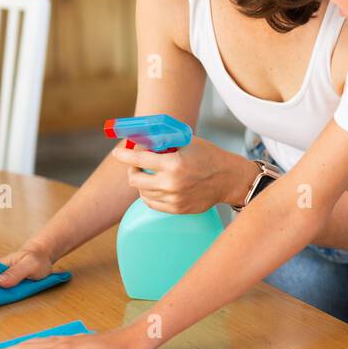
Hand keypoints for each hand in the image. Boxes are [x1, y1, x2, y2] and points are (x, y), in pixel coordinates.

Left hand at [112, 135, 253, 213]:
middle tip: (137, 164)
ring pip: (142, 192)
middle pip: (135, 179)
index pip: (139, 158)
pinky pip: (152, 203)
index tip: (117, 153)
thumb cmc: (209, 156)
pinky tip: (156, 186)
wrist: (229, 179)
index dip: (125, 155)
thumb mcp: (187, 141)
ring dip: (142, 182)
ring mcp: (174, 199)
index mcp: (174, 163)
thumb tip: (140, 139)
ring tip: (151, 174)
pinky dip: (149, 194)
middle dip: (132, 169)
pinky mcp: (177, 209)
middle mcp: (172, 183)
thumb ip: (163, 141)